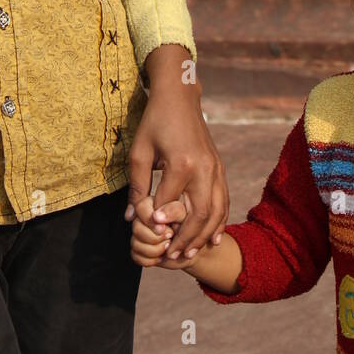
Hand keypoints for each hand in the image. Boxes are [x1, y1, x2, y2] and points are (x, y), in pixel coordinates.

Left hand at [125, 55, 228, 261]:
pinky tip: (213, 238)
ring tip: (190, 253)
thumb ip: (137, 186)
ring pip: (216, 212)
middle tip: (173, 256)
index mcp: (182, 164)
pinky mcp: (219, 167)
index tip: (149, 237)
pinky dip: (219, 222)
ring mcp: (215, 168)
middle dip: (186, 239)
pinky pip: (223, 200)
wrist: (180, 97)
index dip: (158, 224)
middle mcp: (203, 169)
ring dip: (204, 236)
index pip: (169, 205)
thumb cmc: (155, 122)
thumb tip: (130, 218)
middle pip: (199, 216)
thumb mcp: (139, 152)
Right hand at [130, 193, 188, 268]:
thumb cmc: (191, 228)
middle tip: (169, 238)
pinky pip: (136, 257)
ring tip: (167, 247)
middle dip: (154, 238)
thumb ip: (173, 211)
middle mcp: (144, 218)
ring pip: (135, 243)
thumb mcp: (186, 216)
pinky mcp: (139, 249)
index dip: (149, 221)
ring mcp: (140, 234)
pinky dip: (150, 260)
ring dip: (154, 250)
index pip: (140, 208)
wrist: (192, 248)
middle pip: (136, 228)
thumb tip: (157, 216)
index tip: (163, 228)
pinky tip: (161, 256)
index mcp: (154, 204)